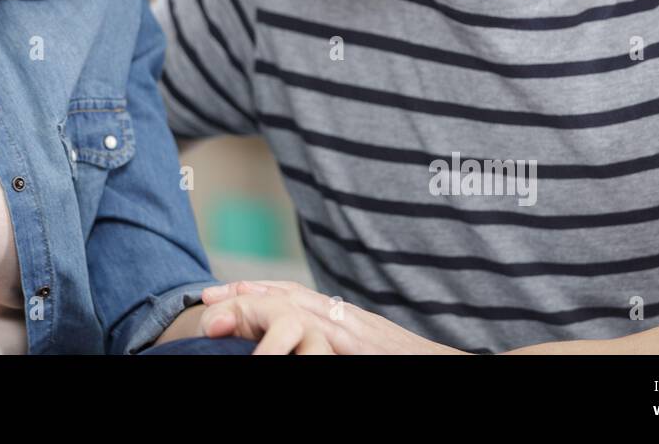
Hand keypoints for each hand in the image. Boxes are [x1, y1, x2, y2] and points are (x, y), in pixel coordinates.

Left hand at [199, 280, 470, 354]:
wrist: (452, 367)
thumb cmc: (409, 362)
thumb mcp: (365, 348)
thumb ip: (337, 341)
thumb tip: (307, 344)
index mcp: (342, 317)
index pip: (291, 296)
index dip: (255, 290)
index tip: (221, 291)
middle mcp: (344, 317)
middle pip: (286, 295)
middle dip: (244, 292)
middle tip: (206, 295)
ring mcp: (352, 330)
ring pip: (297, 307)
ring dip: (257, 303)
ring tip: (223, 306)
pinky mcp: (360, 344)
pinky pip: (321, 331)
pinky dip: (293, 323)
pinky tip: (268, 325)